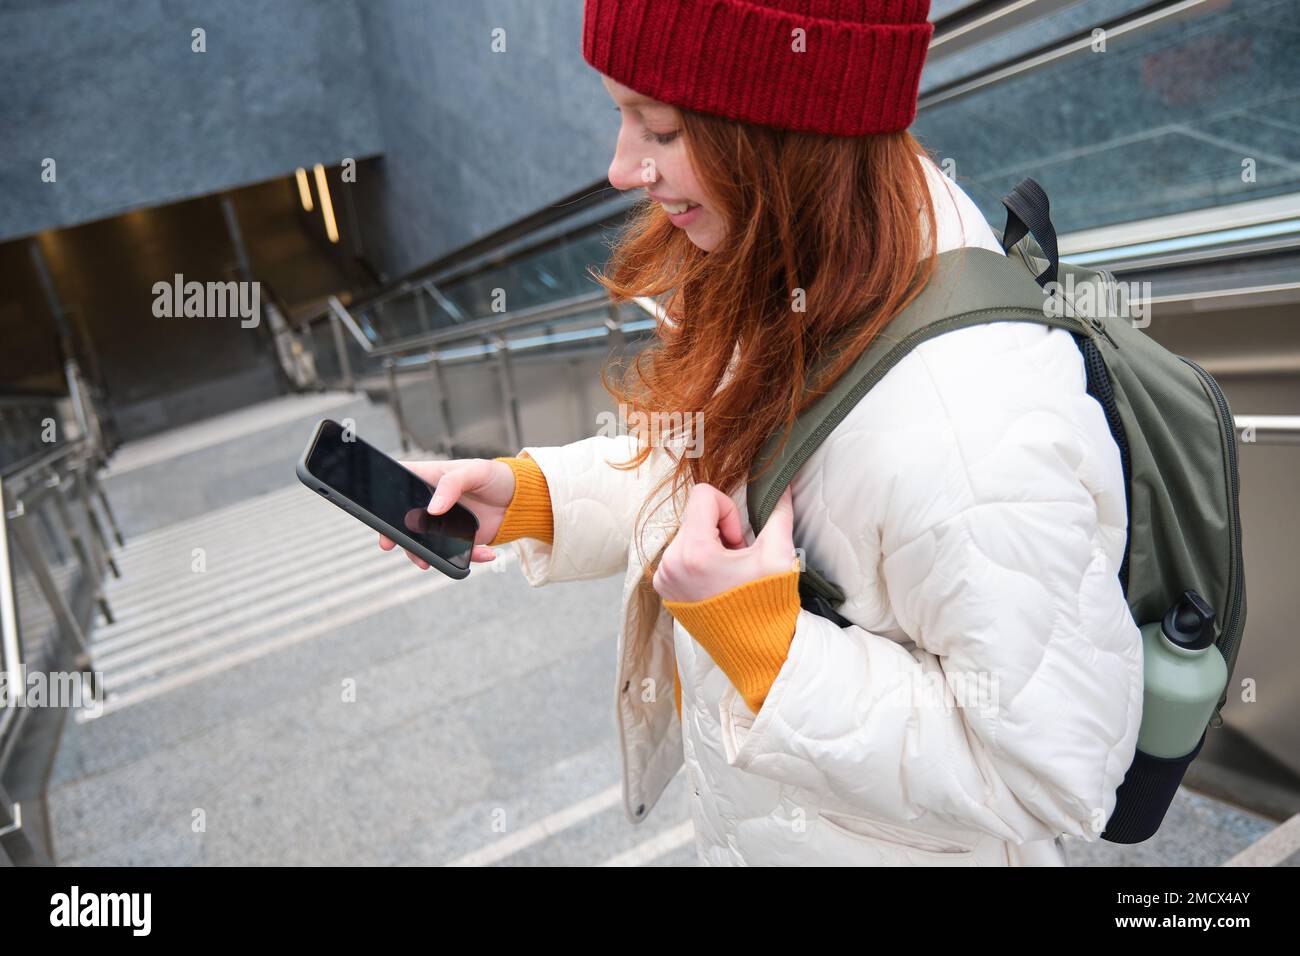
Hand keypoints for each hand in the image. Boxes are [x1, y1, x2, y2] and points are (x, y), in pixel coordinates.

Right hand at [377, 457, 515, 569]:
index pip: (398, 484)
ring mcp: (445, 523)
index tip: (379, 515)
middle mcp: (432, 503)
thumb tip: (432, 509)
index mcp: (429, 479)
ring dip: (425, 554)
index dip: (383, 499)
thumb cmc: (496, 476)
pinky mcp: (461, 539)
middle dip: (397, 535)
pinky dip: (469, 558)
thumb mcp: (475, 471)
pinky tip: (487, 554)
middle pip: (405, 520)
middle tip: (390, 545)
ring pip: (425, 542)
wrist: (523, 499)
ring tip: (429, 563)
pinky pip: (457, 554)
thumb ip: (452, 485)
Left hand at [652, 484, 795, 602]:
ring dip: (709, 545)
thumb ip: (779, 513)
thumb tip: (784, 486)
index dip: (728, 511)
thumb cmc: (766, 603)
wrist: (754, 647)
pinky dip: (697, 559)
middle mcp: (671, 562)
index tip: (739, 541)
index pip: (702, 495)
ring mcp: (664, 576)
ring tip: (726, 572)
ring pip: (686, 533)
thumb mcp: (778, 554)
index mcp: (695, 552)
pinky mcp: (662, 586)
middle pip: (694, 515)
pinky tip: (714, 580)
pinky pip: (677, 553)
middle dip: (719, 530)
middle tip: (736, 560)